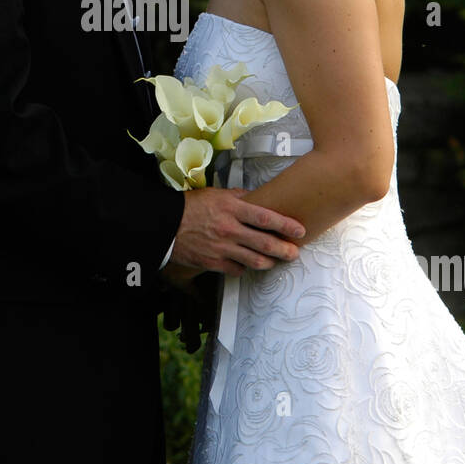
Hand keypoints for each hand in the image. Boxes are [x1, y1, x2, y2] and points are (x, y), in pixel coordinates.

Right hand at [171, 186, 304, 276]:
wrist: (164, 225)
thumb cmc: (189, 207)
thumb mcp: (215, 194)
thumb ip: (238, 197)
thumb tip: (256, 198)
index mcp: (231, 208)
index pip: (266, 217)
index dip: (286, 225)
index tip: (299, 230)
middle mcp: (229, 229)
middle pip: (265, 243)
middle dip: (284, 249)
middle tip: (294, 252)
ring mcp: (222, 248)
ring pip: (254, 260)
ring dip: (269, 262)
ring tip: (275, 261)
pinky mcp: (213, 262)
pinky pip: (237, 269)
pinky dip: (245, 267)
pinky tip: (249, 264)